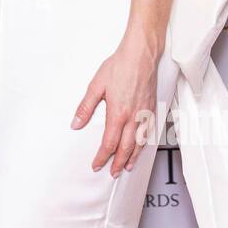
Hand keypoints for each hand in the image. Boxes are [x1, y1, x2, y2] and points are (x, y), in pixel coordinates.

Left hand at [70, 33, 158, 177]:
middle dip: (117, 162)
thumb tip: (76, 123)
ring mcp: (144, 114)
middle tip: (112, 173)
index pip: (109, 143)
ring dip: (132, 157)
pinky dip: (144, 144)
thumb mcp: (96, 85)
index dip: (102, 156)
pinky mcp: (152, 108)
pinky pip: (148, 132)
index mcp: (117, 113)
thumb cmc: (119, 66)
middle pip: (125, 147)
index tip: (96, 164)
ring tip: (126, 167)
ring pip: (139, 143)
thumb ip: (86, 107)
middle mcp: (133, 117)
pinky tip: (140, 147)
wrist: (141, 54)